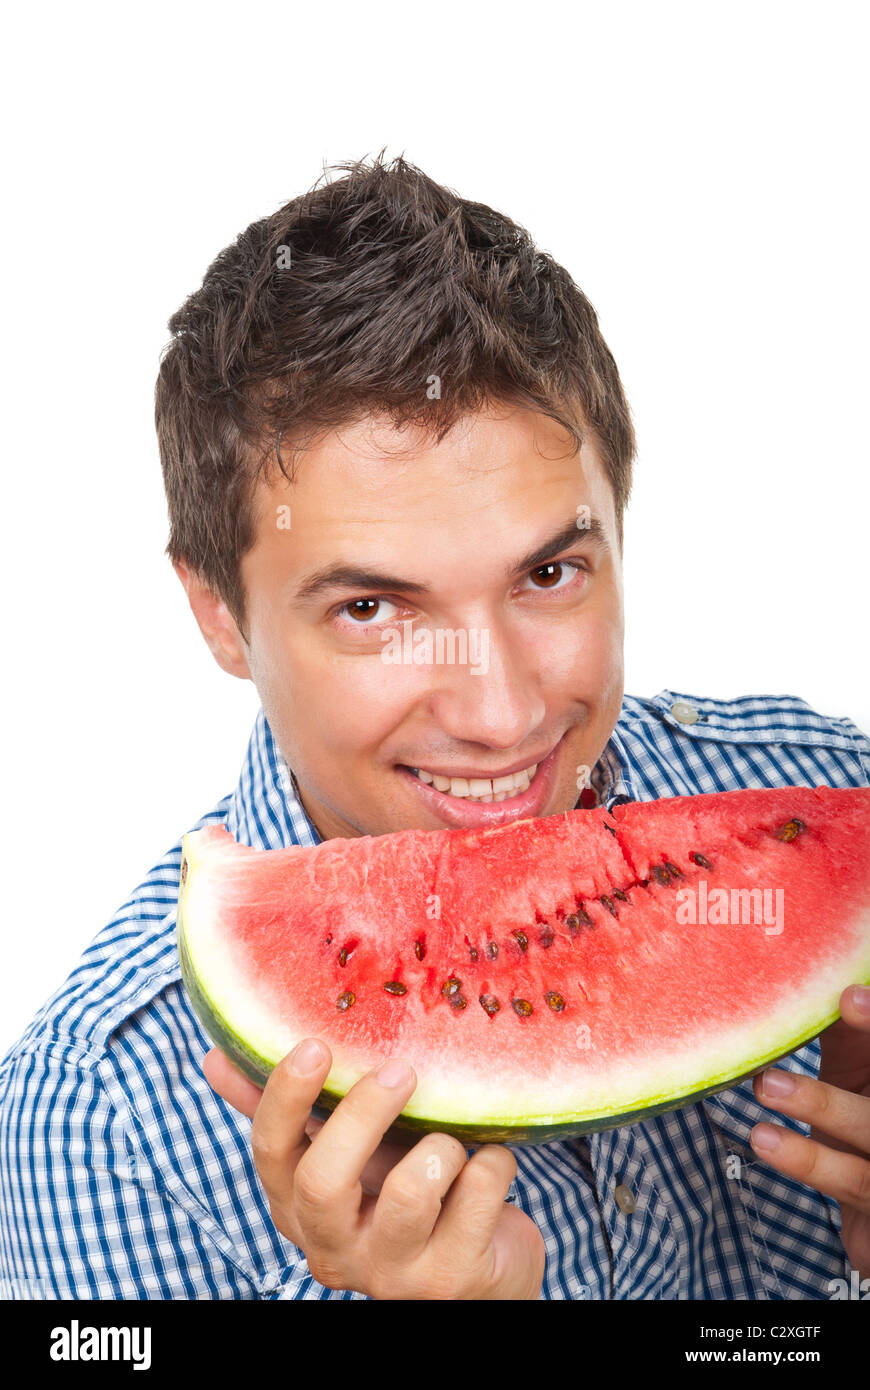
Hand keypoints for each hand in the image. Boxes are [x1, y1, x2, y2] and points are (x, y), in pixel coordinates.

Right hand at [202, 1040, 545, 1298]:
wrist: (480, 1276)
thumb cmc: (403, 1196)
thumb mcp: (347, 1153)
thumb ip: (288, 1112)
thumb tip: (215, 1057)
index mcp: (299, 1209)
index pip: (270, 1154)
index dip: (286, 1097)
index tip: (316, 1044)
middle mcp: (335, 1248)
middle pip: (323, 1182)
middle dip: (362, 1115)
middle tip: (400, 1071)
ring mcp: (394, 1272)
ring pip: (412, 1192)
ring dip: (441, 1147)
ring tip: (451, 1145)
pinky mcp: (455, 1278)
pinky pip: (478, 1192)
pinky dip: (493, 1163)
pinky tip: (489, 1167)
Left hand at [750, 983, 869, 1277]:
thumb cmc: (859, 1126)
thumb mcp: (857, 1077)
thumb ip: (847, 1039)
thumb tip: (811, 985)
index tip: (847, 997)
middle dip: (838, 1078)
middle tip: (795, 1042)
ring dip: (819, 1106)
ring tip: (766, 1086)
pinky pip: (852, 1183)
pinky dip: (806, 1160)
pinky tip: (765, 1139)